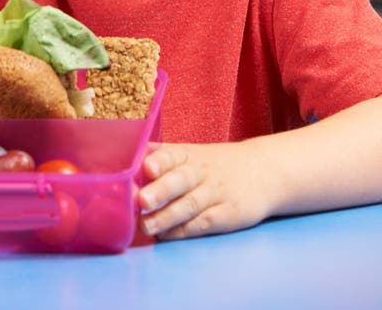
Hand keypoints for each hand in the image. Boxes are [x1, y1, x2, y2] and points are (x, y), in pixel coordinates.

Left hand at [138, 140, 272, 239]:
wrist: (263, 171)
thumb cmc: (215, 164)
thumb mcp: (191, 153)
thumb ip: (161, 156)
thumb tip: (126, 157)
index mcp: (189, 154)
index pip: (173, 154)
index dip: (160, 160)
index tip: (146, 167)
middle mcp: (201, 172)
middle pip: (181, 180)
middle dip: (161, 190)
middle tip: (141, 201)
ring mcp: (215, 193)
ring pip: (189, 205)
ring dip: (166, 217)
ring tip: (146, 225)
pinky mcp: (227, 214)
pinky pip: (203, 223)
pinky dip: (183, 231)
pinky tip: (166, 235)